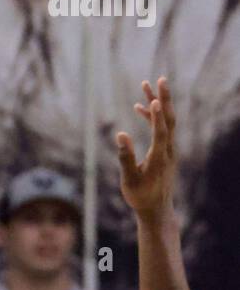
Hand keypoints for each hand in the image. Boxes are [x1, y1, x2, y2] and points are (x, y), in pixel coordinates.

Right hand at [116, 77, 175, 219]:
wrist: (156, 209)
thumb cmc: (141, 197)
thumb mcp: (129, 180)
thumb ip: (125, 157)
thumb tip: (120, 135)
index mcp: (159, 158)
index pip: (161, 132)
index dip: (157, 116)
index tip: (154, 98)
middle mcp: (168, 151)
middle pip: (169, 120)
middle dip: (164, 99)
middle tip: (160, 79)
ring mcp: (169, 149)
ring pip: (166, 121)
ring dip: (157, 103)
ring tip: (146, 85)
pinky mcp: (166, 150)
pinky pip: (161, 128)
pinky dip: (152, 117)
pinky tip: (139, 107)